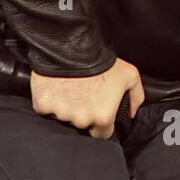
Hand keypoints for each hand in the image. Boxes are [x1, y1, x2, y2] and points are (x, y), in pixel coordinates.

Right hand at [30, 57, 144, 138]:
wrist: (71, 46)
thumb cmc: (100, 61)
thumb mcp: (129, 75)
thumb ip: (136, 96)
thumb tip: (132, 112)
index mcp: (103, 117)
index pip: (102, 134)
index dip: (101, 123)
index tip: (97, 111)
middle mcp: (81, 119)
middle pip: (82, 125)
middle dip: (82, 113)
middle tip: (83, 94)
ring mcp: (61, 113)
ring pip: (63, 116)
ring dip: (65, 106)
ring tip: (69, 87)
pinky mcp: (43, 105)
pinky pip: (45, 108)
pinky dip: (48, 100)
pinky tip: (55, 87)